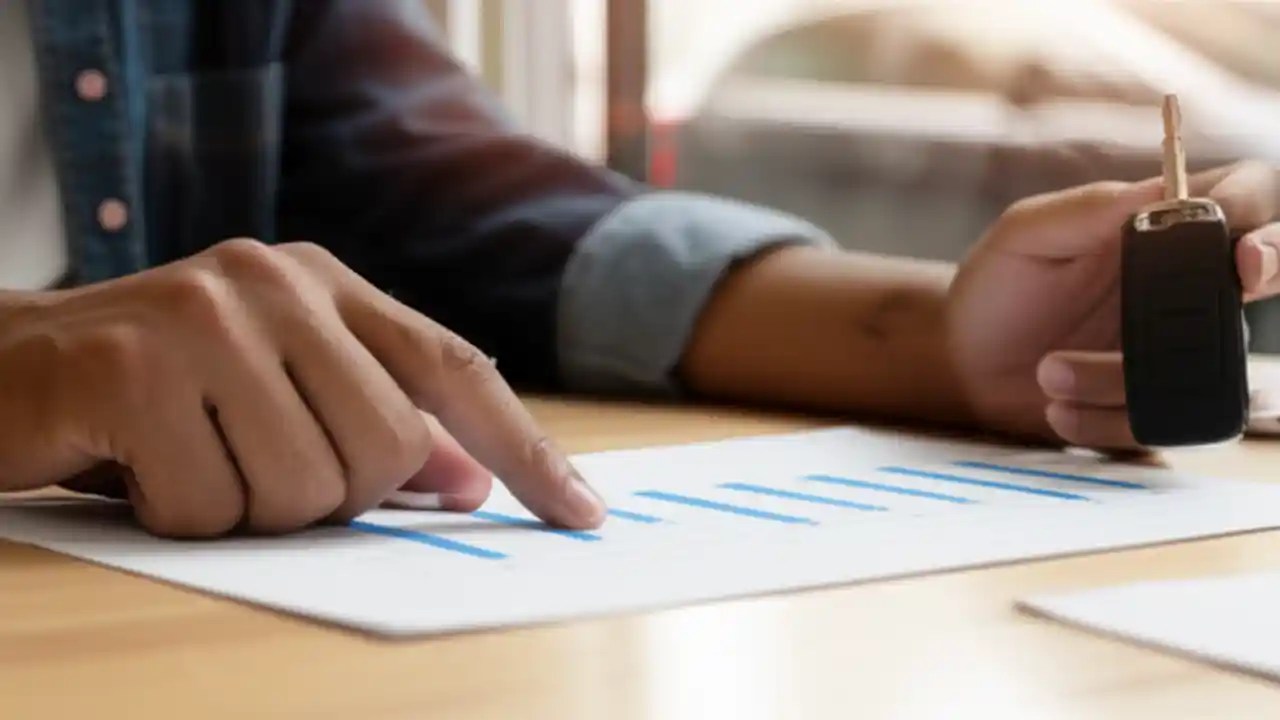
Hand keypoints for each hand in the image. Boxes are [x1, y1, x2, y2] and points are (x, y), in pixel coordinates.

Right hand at [0, 240, 605, 536]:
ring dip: (247, 510)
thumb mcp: (280, 392)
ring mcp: (204, 316)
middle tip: (253, 468)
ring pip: (303, 489)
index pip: (455, 370)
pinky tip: (136, 466)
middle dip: (329, 496)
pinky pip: (207, 507)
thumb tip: (471, 481)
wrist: (5, 364)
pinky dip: (176, 516)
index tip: (582, 514)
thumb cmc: (161, 390)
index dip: (526, 450)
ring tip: (191, 459)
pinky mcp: (133, 367)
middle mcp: (275, 281)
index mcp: (325, 282)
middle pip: (385, 451)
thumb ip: (375, 420)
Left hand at [949, 162, 1279, 449]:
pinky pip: (1168, 422)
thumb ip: (1089, 209)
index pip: (1245, 200)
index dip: (1260, 219)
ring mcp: (1180, 347)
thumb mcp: (1025, 236)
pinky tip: (1058, 410)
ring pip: (1212, 365)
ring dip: (1125, 379)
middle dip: (1271, 274)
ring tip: (1048, 372)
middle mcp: (1188, 285)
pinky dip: (1110, 422)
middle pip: (1270, 271)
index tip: (1242, 251)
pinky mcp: (1159, 401)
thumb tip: (1165, 187)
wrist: (963, 361)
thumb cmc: (996, 286)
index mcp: (1163, 229)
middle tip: (1233, 292)